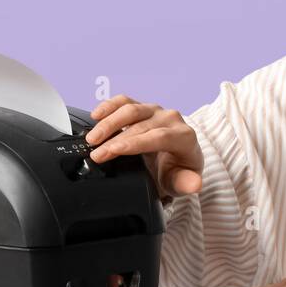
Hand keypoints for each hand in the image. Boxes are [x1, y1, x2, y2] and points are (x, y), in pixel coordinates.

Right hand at [85, 95, 204, 199]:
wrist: (176, 158)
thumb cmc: (177, 171)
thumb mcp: (181, 182)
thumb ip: (186, 183)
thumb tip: (194, 185)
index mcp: (184, 137)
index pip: (157, 137)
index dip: (132, 143)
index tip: (112, 152)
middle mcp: (171, 119)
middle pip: (140, 124)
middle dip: (114, 139)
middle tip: (95, 153)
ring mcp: (156, 111)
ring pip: (131, 109)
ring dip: (108, 122)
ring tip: (92, 138)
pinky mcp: (143, 107)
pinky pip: (125, 101)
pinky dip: (109, 107)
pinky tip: (96, 116)